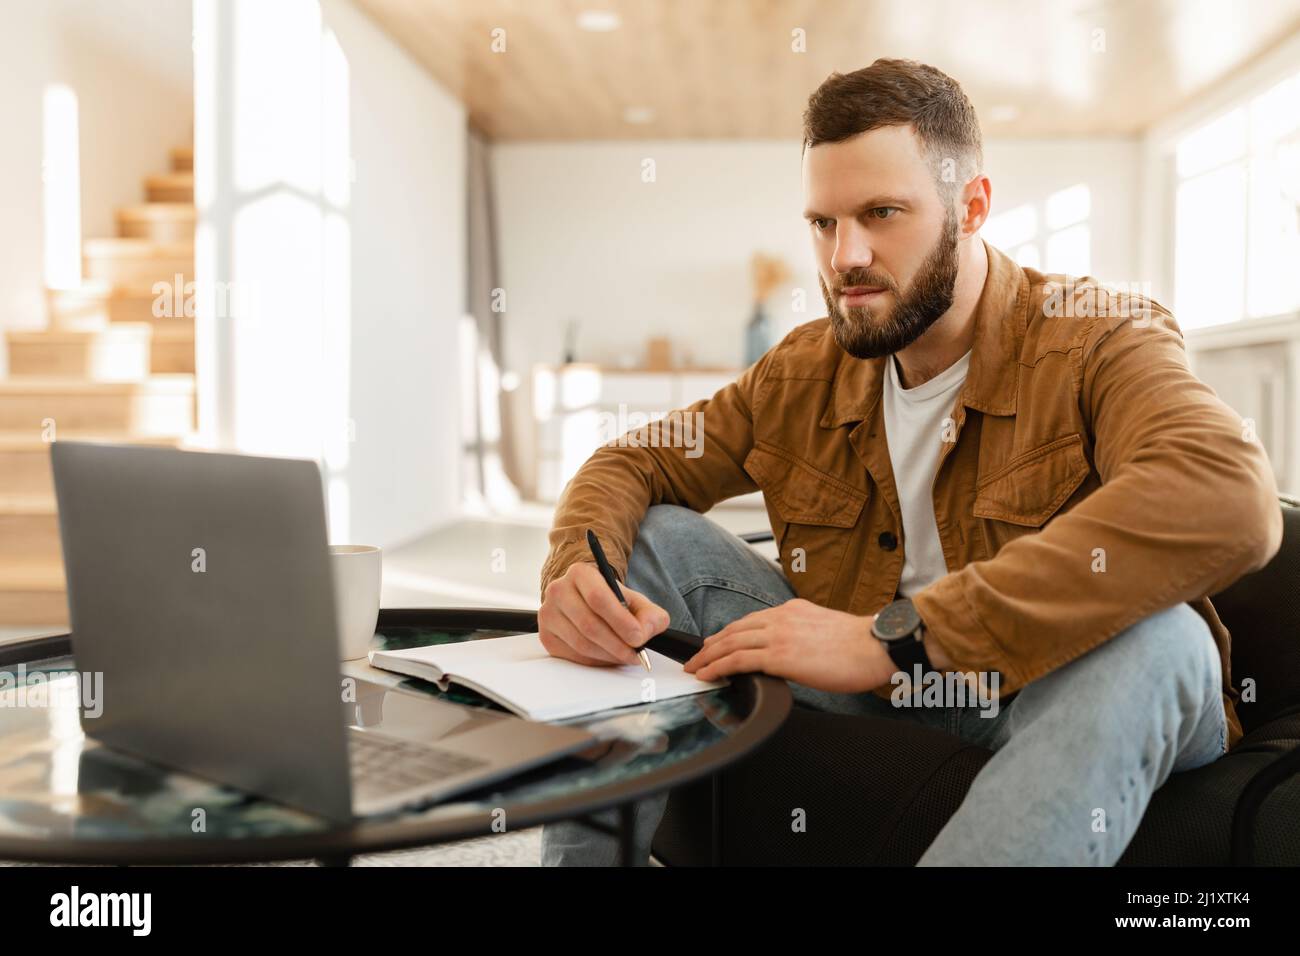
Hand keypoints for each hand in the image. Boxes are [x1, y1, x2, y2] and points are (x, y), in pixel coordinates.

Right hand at [539, 561, 670, 666]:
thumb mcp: (636, 600)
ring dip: (609, 655)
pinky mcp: (547, 636)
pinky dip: (596, 661)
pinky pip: (574, 656)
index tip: (638, 637)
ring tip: (626, 655)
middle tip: (636, 654)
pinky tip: (608, 656)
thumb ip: (649, 615)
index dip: (620, 621)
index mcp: (581, 573)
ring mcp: (549, 614)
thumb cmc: (611, 600)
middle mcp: (559, 590)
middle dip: (618, 644)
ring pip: (582, 644)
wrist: (587, 601)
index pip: (598, 598)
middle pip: (589, 624)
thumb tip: (644, 633)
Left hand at [683, 599, 893, 692]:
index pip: (751, 620)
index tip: (717, 642)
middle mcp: (781, 618)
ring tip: (695, 668)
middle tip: (696, 657)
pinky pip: (738, 660)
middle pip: (734, 630)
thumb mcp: (825, 628)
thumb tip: (794, 650)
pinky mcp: (780, 656)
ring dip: (708, 657)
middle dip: (711, 645)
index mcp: (792, 610)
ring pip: (731, 643)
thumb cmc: (860, 644)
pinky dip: (718, 667)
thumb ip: (803, 633)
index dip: (729, 632)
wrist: (875, 645)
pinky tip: (708, 675)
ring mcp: (778, 635)